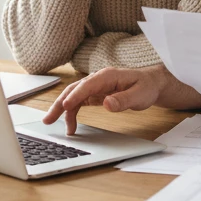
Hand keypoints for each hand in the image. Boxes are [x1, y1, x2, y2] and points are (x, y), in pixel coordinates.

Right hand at [44, 65, 168, 134]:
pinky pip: (80, 102)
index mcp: (107, 76)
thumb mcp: (139, 95)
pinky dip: (72, 112)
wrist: (151, 83)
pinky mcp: (96, 94)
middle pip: (74, 90)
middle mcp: (98, 79)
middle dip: (59, 104)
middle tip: (48, 119)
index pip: (86, 86)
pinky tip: (70, 124)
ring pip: (74, 96)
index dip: (75, 96)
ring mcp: (95, 86)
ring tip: (54, 124)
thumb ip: (122, 100)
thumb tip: (107, 104)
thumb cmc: (146, 87)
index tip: (65, 107)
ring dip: (63, 110)